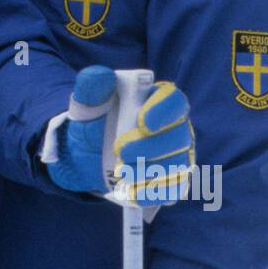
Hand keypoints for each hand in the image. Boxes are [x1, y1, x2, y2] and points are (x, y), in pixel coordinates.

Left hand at [45, 67, 194, 201]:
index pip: (174, 101)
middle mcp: (176, 128)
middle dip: (151, 147)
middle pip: (179, 137)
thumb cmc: (95, 119)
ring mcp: (177, 156)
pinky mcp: (172, 181)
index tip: (141, 122)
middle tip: (120, 152)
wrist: (88, 150)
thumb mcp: (88, 101)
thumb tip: (101, 75)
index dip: (163, 111)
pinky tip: (132, 192)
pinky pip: (172, 191)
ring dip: (150, 172)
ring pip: (178, 167)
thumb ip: (92, 86)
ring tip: (121, 173)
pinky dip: (153, 193)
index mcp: (159, 101)